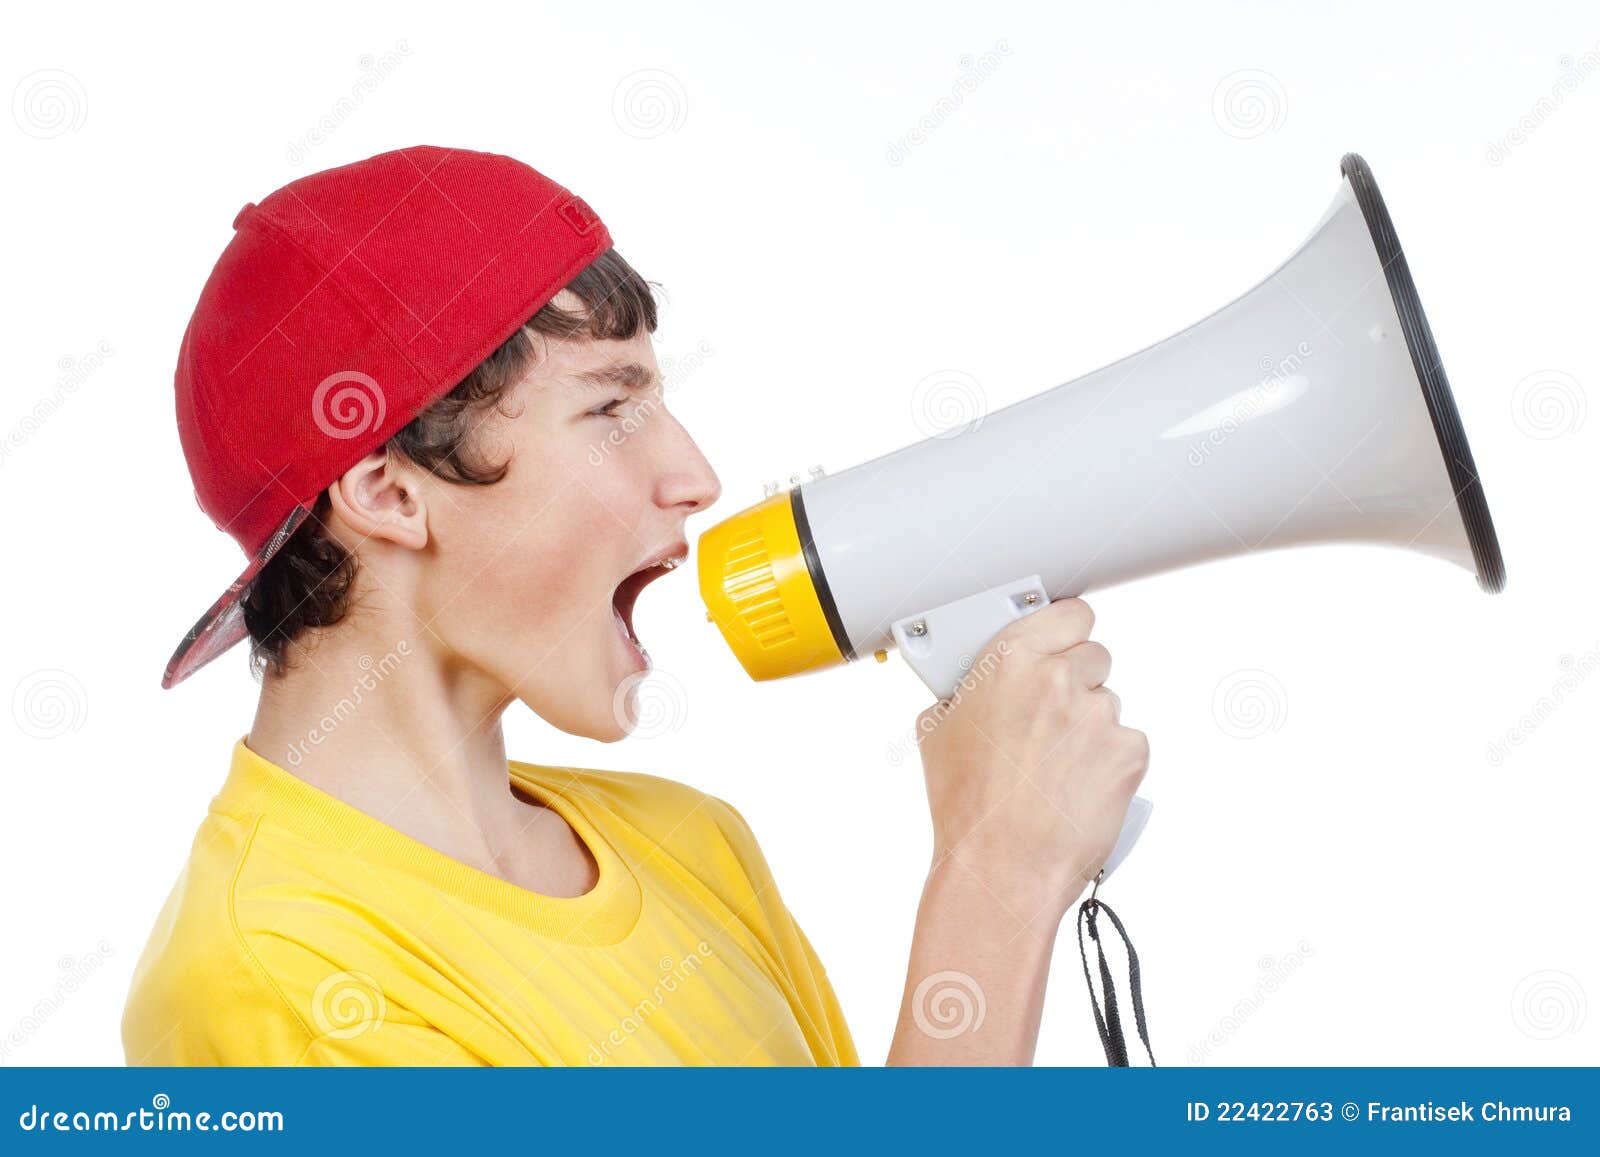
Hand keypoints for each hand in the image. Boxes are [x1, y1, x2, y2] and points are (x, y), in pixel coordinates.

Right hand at [913, 597, 1147, 920]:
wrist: (1002, 868)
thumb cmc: (967, 807)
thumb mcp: (938, 731)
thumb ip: (965, 690)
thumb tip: (972, 681)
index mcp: (1010, 660)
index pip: (1068, 612)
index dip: (1065, 630)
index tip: (1063, 640)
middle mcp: (1059, 678)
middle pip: (1093, 655)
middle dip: (1076, 682)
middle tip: (1051, 719)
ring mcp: (1099, 715)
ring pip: (1108, 703)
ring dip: (1090, 726)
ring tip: (1056, 767)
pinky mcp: (1129, 752)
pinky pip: (1127, 743)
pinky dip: (1109, 762)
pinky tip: (1076, 787)